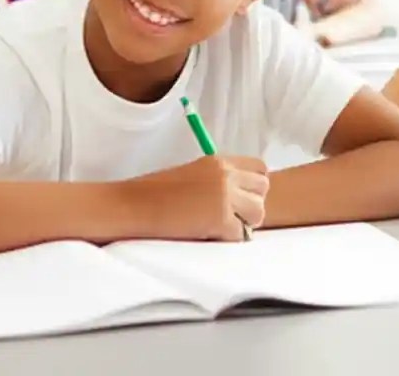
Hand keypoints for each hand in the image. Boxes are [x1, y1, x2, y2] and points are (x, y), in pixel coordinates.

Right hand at [124, 155, 267, 240]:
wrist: (135, 205)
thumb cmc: (156, 192)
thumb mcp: (193, 173)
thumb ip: (219, 178)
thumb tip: (241, 193)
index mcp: (218, 161)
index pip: (260, 168)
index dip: (253, 185)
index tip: (240, 196)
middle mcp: (225, 175)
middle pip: (264, 189)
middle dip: (252, 204)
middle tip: (231, 214)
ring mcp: (225, 197)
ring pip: (258, 213)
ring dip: (244, 222)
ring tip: (219, 225)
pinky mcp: (220, 220)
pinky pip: (241, 234)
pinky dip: (227, 238)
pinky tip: (208, 233)